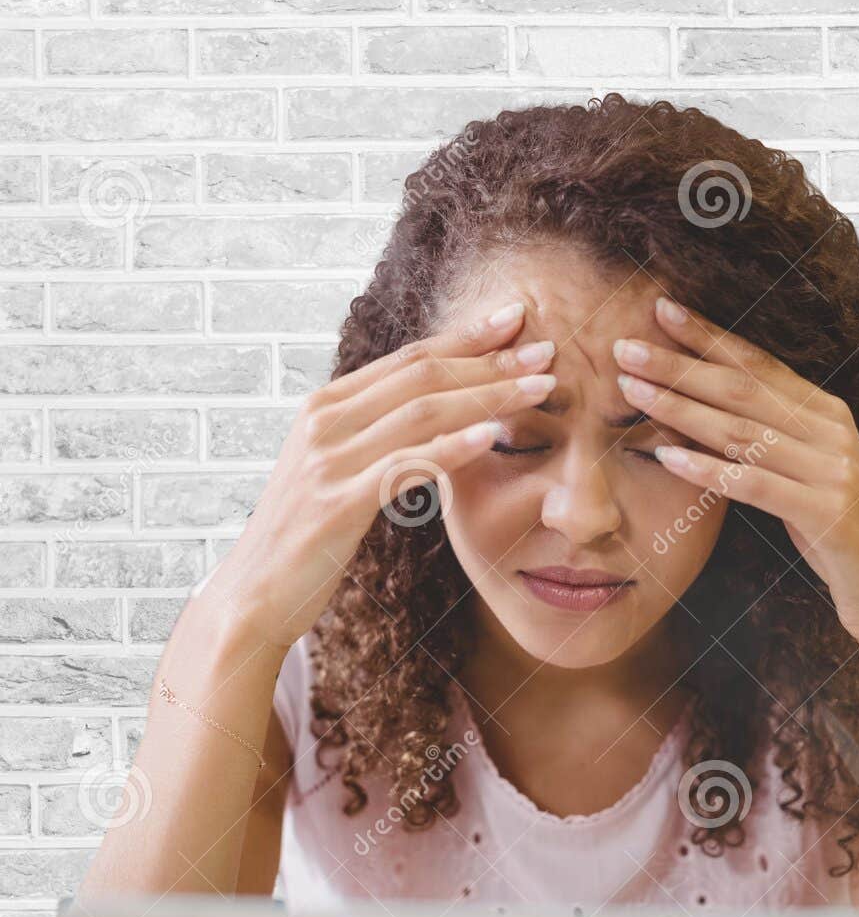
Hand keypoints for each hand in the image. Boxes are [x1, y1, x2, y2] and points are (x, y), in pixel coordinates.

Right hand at [193, 301, 556, 656]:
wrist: (253, 596)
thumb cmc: (306, 535)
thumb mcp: (338, 469)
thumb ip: (376, 434)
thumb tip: (436, 410)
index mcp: (326, 405)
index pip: (409, 357)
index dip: (467, 337)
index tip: (517, 320)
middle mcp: (323, 421)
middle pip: (421, 375)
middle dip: (489, 360)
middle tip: (546, 351)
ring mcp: (326, 461)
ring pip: (420, 412)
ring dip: (487, 396)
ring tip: (539, 387)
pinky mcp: (335, 505)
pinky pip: (403, 466)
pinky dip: (450, 447)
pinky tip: (490, 437)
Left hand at [612, 296, 858, 655]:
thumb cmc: (836, 529)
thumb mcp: (806, 469)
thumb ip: (770, 434)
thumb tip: (703, 403)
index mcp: (826, 411)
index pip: (757, 362)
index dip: (707, 335)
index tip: (659, 308)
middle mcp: (831, 430)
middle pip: (741, 388)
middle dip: (679, 365)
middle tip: (625, 347)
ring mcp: (831, 469)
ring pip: (741, 431)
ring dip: (681, 408)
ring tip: (632, 391)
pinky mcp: (826, 512)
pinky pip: (753, 484)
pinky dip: (707, 468)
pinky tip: (667, 455)